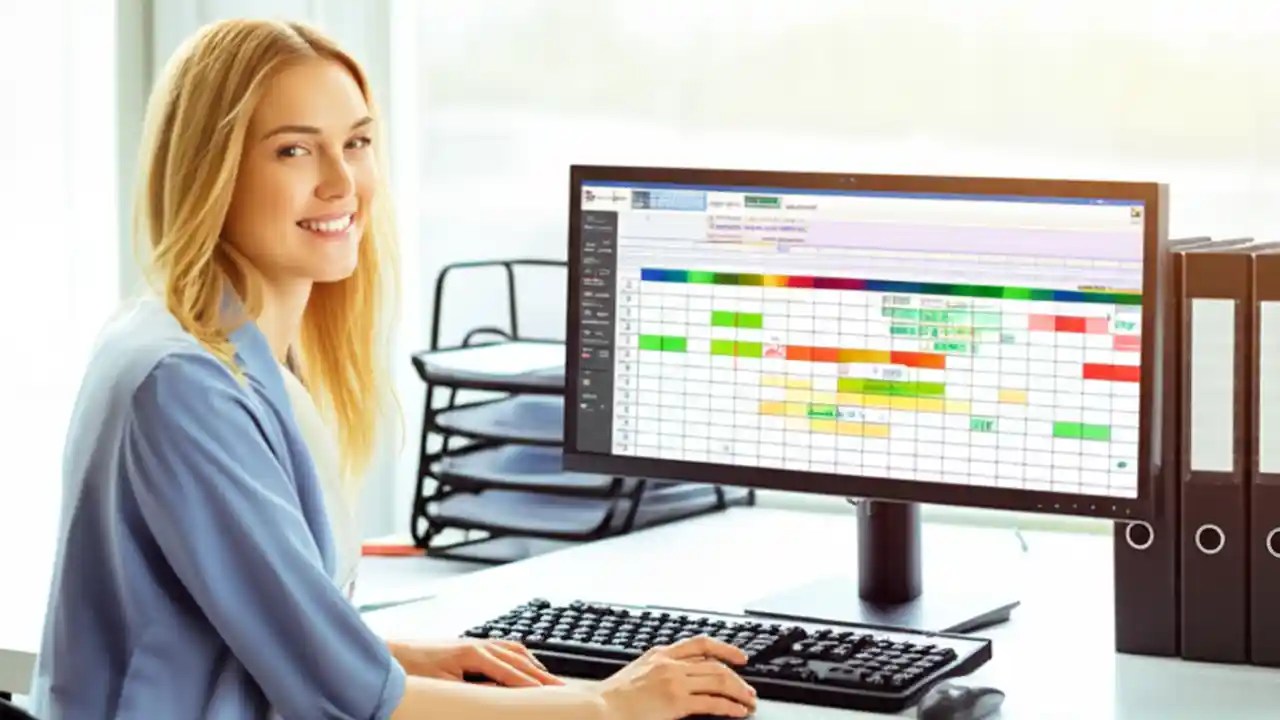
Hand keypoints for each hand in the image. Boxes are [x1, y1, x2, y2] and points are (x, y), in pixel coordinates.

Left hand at [388, 638, 564, 687]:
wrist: (392, 653)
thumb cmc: (413, 671)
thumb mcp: (446, 687)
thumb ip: (475, 690)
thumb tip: (501, 694)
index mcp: (475, 653)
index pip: (513, 673)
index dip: (533, 686)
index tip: (552, 696)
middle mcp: (479, 644)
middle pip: (520, 660)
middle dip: (542, 675)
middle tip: (562, 689)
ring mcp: (475, 642)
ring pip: (515, 650)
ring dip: (533, 664)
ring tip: (548, 679)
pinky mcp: (470, 645)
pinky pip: (504, 647)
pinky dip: (519, 656)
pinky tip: (522, 663)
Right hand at [596, 635, 757, 719]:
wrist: (600, 708)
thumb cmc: (614, 697)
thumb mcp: (639, 672)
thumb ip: (661, 669)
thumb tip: (684, 676)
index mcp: (661, 653)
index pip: (701, 644)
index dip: (725, 648)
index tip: (740, 657)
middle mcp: (670, 663)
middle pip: (715, 664)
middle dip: (738, 677)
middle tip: (749, 689)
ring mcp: (674, 681)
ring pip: (719, 680)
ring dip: (739, 691)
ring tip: (748, 701)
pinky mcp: (675, 702)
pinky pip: (712, 702)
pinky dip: (730, 706)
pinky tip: (738, 711)